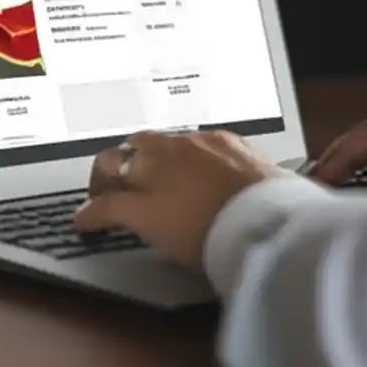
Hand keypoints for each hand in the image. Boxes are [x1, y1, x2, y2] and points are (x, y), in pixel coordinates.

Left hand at [74, 130, 289, 270]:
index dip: (169, 158)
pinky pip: (104, 207)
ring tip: (99, 194)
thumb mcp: (274, 182)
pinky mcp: (141, 208)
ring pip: (116, 164)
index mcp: (219, 142)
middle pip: (143, 143)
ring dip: (107, 179)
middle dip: (131, 159)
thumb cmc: (280, 206)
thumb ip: (258, 181)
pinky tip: (85, 223)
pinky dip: (91, 215)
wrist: (267, 223)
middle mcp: (184, 149)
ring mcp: (160, 175)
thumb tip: (270, 191)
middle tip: (124, 177)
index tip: (170, 170)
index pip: (183, 143)